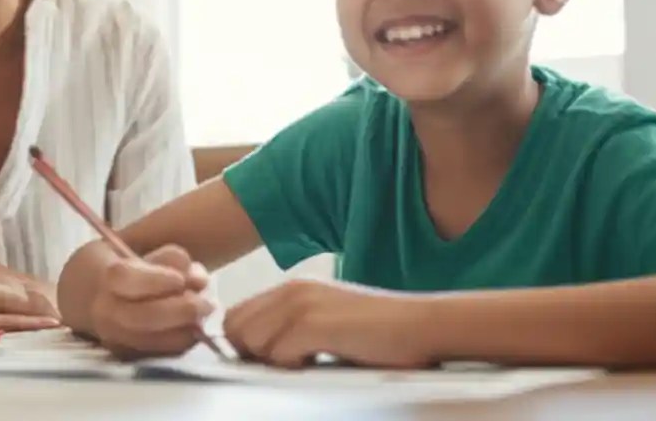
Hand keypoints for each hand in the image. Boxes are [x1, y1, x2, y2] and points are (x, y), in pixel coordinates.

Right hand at [89, 244, 212, 358]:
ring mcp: (117, 340)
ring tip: (204, 313)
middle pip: (143, 317)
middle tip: (207, 304)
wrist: (94, 297)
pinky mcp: (131, 357)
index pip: (126, 278)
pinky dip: (183, 340)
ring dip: (186, 329)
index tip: (180, 279)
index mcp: (106, 279)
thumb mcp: (143, 249)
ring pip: (156, 341)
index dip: (156, 279)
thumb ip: (170, 259)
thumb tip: (196, 280)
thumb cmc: (126, 267)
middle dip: (180, 311)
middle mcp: (107, 313)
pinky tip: (194, 327)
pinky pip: (163, 353)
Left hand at [223, 279, 434, 368]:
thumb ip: (290, 331)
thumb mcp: (326, 324)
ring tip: (306, 364)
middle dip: (250, 353)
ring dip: (271, 361)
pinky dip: (290, 366)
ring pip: (248, 340)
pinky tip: (319, 362)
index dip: (243, 344)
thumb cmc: (380, 334)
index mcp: (292, 289)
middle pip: (233, 328)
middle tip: (286, 367)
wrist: (422, 326)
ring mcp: (301, 304)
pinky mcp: (314, 323)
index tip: (266, 363)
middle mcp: (292, 290)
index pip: (236, 316)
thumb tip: (256, 355)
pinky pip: (276, 353)